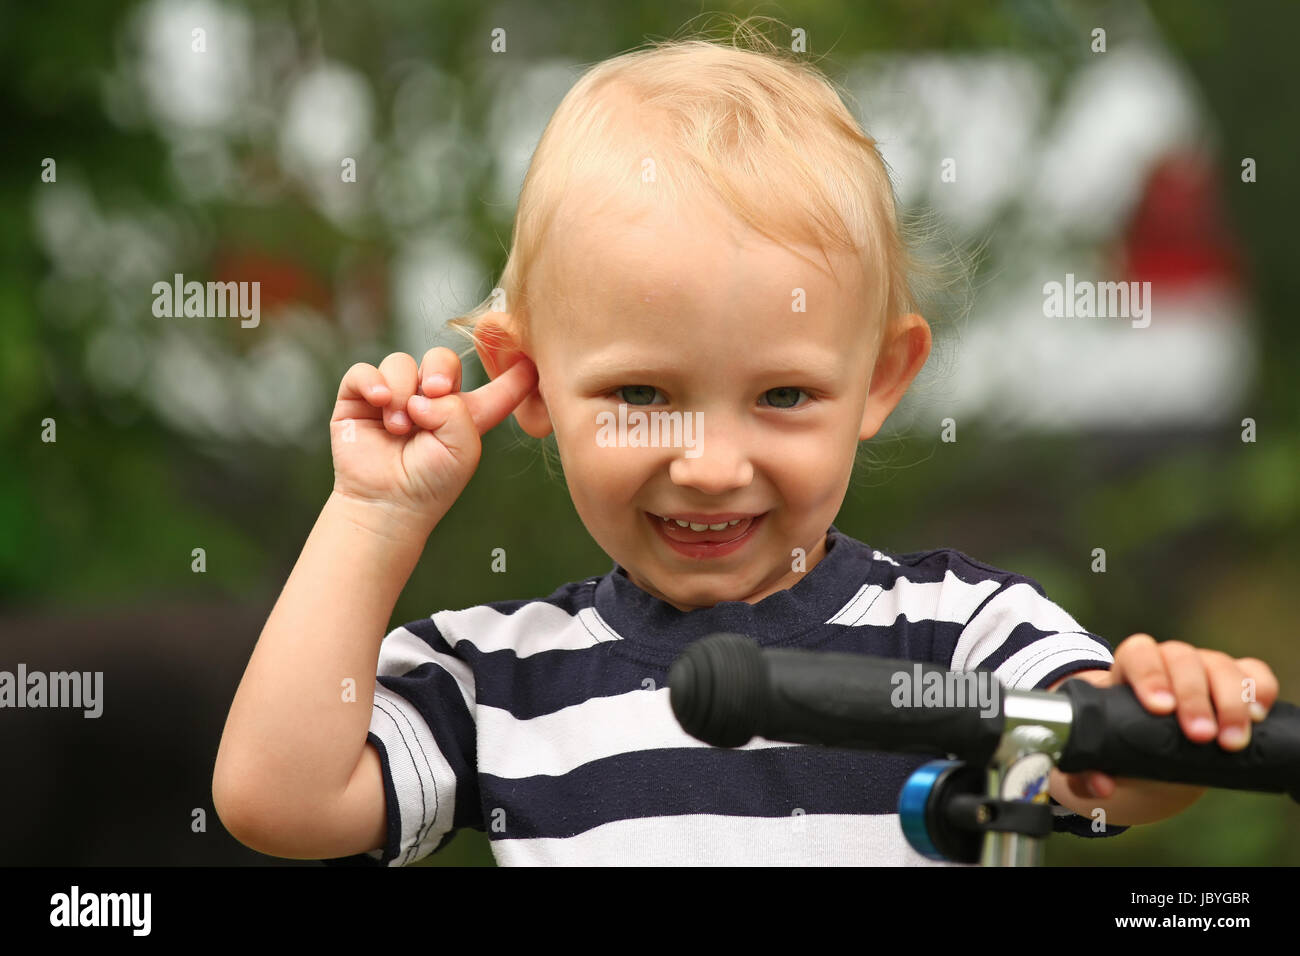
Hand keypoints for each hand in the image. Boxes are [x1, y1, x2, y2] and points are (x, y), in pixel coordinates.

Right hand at [330, 346, 538, 523]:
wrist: (386, 504)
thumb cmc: (429, 484)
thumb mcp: (463, 448)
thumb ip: (456, 411)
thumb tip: (422, 395)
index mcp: (464, 415)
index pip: (494, 389)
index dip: (514, 374)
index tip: (532, 361)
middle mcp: (430, 402)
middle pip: (442, 359)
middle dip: (440, 369)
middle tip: (436, 391)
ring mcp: (393, 398)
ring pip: (401, 363)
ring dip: (403, 390)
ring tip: (400, 427)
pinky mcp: (359, 400)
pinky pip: (364, 371)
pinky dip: (373, 381)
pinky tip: (381, 401)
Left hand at [1055, 634, 1280, 802]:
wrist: (1148, 745)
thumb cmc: (1119, 742)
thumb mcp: (1097, 753)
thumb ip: (1086, 771)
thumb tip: (1101, 785)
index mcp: (1128, 671)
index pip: (1137, 653)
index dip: (1148, 675)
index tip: (1159, 709)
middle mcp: (1167, 662)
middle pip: (1181, 658)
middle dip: (1193, 697)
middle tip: (1200, 736)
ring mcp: (1203, 669)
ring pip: (1219, 664)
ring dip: (1230, 702)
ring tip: (1232, 742)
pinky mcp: (1233, 684)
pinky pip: (1253, 673)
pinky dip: (1259, 688)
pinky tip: (1258, 715)